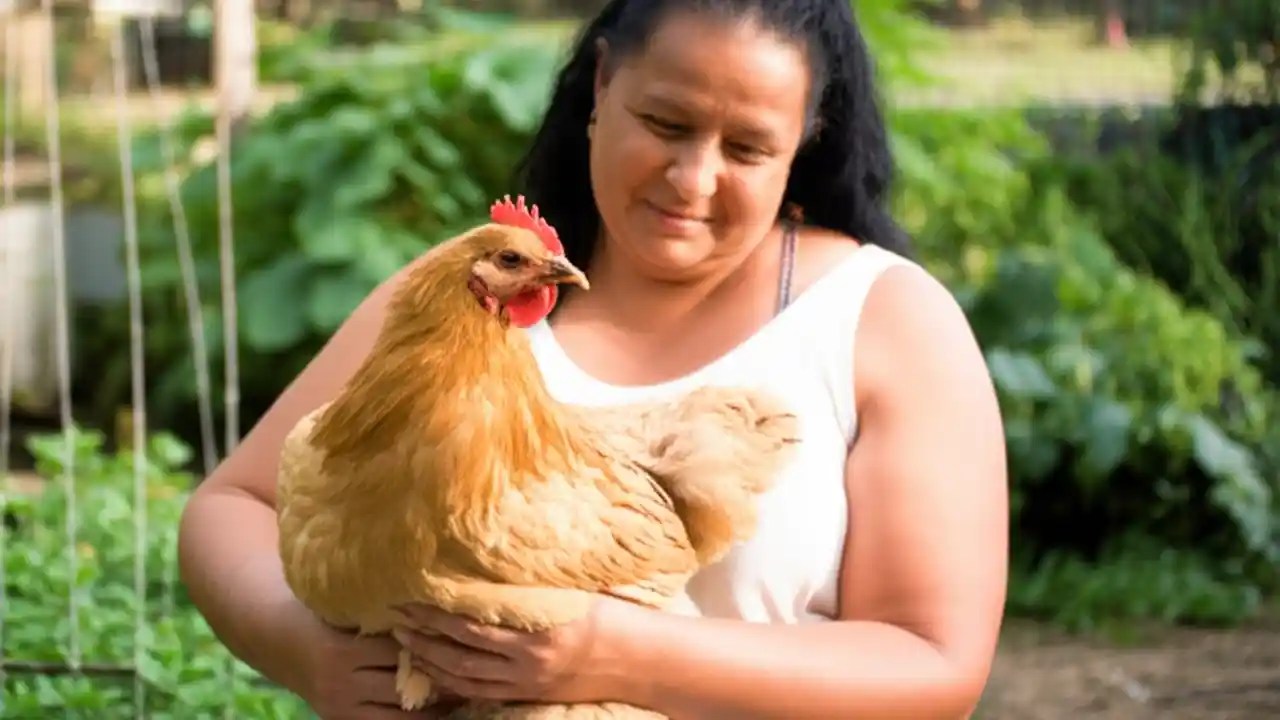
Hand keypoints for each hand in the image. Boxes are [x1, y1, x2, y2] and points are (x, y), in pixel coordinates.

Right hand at [278, 596, 463, 718]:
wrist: (281, 641)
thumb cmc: (321, 614)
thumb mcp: (348, 609)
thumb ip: (383, 616)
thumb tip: (434, 612)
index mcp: (342, 653)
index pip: (399, 653)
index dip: (431, 648)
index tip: (462, 645)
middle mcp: (340, 686)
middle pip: (401, 688)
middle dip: (437, 682)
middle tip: (471, 673)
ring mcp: (339, 709)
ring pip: (397, 717)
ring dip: (431, 709)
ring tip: (461, 696)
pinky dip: (409, 719)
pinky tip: (435, 710)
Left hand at [392, 596, 651, 706]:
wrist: (641, 660)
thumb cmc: (614, 613)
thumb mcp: (576, 587)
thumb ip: (538, 578)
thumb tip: (503, 548)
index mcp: (539, 625)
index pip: (474, 617)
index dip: (439, 606)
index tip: (413, 588)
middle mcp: (528, 657)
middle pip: (460, 646)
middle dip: (423, 630)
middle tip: (394, 611)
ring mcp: (526, 680)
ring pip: (463, 672)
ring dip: (428, 656)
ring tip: (403, 638)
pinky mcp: (529, 693)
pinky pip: (478, 690)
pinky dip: (449, 680)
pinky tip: (432, 668)